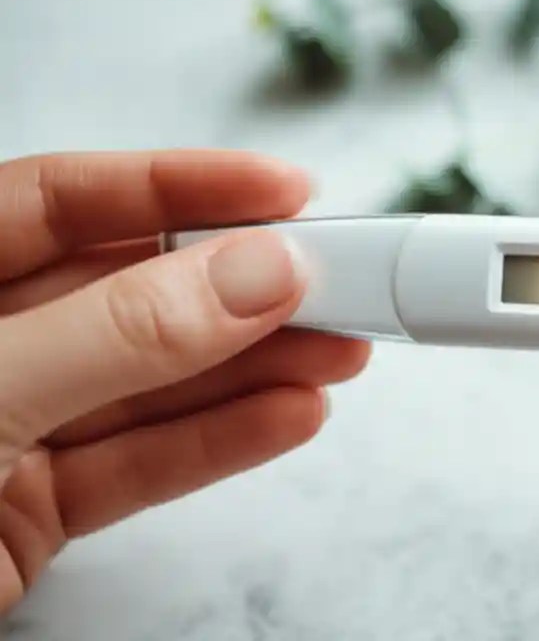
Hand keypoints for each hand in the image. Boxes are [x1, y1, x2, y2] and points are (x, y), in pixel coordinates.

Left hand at [0, 151, 370, 611]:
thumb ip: (112, 337)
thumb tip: (248, 274)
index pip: (56, 201)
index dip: (176, 187)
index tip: (281, 192)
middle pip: (123, 292)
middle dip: (238, 287)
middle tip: (339, 281)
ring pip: (147, 384)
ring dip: (253, 368)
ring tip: (343, 350)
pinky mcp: (25, 516)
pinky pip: (140, 466)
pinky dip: (220, 445)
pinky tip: (290, 415)